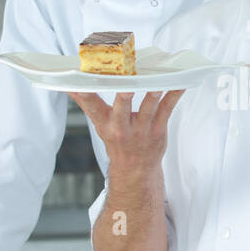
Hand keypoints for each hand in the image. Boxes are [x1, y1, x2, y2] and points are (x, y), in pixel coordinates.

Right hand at [67, 90, 184, 173]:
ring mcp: (142, 129)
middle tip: (126, 85)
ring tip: (158, 82)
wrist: (135, 169)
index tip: (78, 84)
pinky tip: (180, 83)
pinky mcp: (158, 129)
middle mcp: (122, 127)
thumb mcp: (99, 123)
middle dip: (123, 97)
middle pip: (122, 108)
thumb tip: (69, 85)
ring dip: (153, 95)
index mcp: (105, 123)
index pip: (92, 107)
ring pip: (148, 108)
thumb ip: (86, 102)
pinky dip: (174, 96)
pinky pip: (167, 109)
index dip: (85, 96)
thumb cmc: (116, 139)